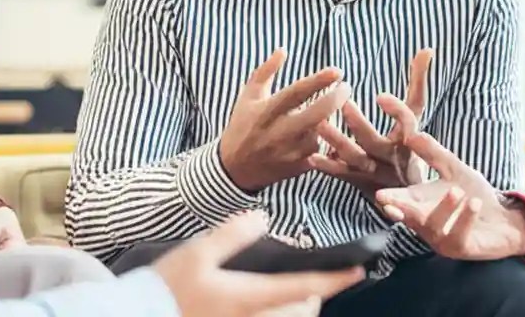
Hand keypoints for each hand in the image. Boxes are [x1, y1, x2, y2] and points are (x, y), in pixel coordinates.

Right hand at [154, 211, 364, 316]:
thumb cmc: (166, 287)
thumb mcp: (196, 253)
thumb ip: (232, 235)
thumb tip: (263, 217)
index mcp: (248, 297)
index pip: (304, 288)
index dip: (334, 280)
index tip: (358, 271)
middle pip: (302, 314)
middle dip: (315, 298)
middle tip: (316, 281)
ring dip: (298, 310)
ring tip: (296, 293)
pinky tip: (267, 307)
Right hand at [220, 49, 350, 192]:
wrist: (235, 169)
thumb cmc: (243, 126)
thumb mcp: (248, 96)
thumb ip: (266, 71)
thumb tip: (283, 49)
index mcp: (267, 111)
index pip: (297, 92)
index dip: (319, 80)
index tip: (337, 71)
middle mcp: (279, 132)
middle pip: (316, 114)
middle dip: (336, 99)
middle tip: (346, 87)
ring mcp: (290, 152)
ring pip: (322, 134)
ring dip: (331, 121)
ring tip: (331, 112)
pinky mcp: (299, 168)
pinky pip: (323, 152)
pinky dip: (329, 141)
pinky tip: (332, 133)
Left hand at [311, 49, 431, 192]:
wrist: (407, 192)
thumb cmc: (409, 143)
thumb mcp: (416, 115)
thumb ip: (419, 82)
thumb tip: (427, 48)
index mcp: (409, 139)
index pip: (407, 124)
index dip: (396, 111)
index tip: (379, 96)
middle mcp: (393, 158)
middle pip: (376, 142)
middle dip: (360, 125)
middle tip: (343, 105)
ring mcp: (375, 172)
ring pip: (355, 158)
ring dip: (338, 142)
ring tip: (320, 124)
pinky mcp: (359, 182)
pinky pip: (342, 176)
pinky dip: (327, 167)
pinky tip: (311, 156)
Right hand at [375, 132, 524, 260]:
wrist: (504, 218)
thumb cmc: (475, 195)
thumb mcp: (454, 169)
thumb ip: (433, 153)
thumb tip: (412, 133)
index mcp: (420, 205)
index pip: (399, 202)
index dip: (388, 200)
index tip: (379, 195)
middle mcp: (426, 224)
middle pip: (408, 218)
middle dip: (398, 210)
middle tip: (388, 202)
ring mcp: (442, 239)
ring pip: (433, 227)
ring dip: (443, 208)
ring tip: (456, 191)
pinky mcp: (461, 248)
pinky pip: (458, 236)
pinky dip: (464, 219)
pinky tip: (474, 204)